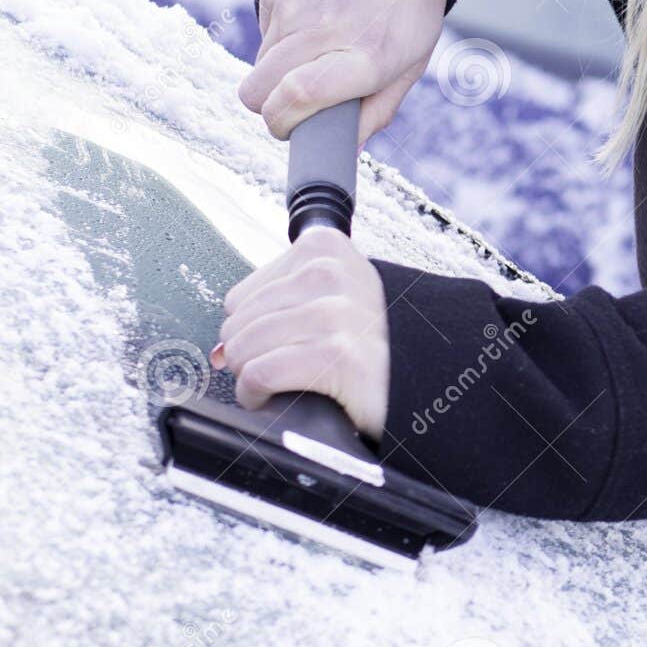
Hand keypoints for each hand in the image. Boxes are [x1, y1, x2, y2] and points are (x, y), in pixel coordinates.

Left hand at [210, 225, 390, 443]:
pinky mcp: (337, 354)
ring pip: (244, 348)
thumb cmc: (373, 342)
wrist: (425, 375)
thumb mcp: (334, 298)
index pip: (242, 296)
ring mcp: (335, 312)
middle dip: (248, 354)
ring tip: (275, 385)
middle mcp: (330, 273)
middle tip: (277, 369)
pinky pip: (259, 374)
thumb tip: (221, 348)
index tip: (275, 346)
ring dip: (250, 376)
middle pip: (237, 323)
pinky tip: (271, 398)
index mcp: (324, 248)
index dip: (253, 328)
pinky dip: (255, 394)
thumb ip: (278, 306)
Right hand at [240, 0, 450, 144]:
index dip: (284, 124)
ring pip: (258, 64)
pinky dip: (283, 32)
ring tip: (321, 44)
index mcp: (368, 54)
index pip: (299, 97)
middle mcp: (326, 27)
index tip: (291, 129)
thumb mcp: (412, 58)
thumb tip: (346, 149)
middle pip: (258, 93)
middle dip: (272, 106)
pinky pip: (264, 29)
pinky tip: (316, 12)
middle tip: (299, 99)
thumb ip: (379, 109)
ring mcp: (295, 2)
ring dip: (280, 68)